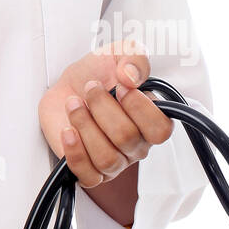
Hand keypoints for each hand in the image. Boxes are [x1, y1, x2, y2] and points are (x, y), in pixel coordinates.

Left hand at [37, 42, 173, 189]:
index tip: (119, 86)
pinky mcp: (90, 171)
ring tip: (73, 104)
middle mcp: (136, 145)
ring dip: (84, 124)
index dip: (139, 108)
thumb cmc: (98, 73)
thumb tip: (131, 77)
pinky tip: (68, 130)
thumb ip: (134, 57)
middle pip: (126, 138)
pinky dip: (75, 152)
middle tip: (90, 87)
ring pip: (106, 158)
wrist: (67, 85)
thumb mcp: (120, 52)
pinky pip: (88, 176)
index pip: (161, 130)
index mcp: (151, 120)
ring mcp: (115, 161)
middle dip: (101, 107)